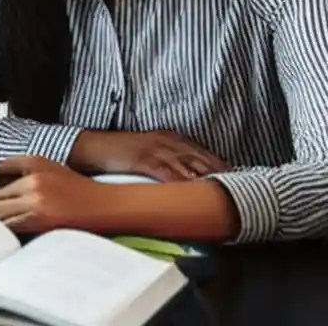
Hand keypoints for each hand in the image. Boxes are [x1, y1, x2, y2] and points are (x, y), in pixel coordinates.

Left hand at [0, 156, 111, 233]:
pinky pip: (13, 226)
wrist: (105, 206)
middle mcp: (32, 180)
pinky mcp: (41, 221)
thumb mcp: (51, 168)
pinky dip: (2, 230)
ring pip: (1, 213)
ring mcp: (36, 202)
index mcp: (34, 164)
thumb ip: (24, 168)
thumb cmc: (78, 188)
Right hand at [71, 129, 227, 181]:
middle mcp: (165, 141)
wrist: (91, 147)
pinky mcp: (143, 159)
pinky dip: (181, 182)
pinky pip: (167, 172)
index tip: (237, 177)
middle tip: (238, 186)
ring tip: (222, 191)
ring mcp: (154, 149)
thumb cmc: (117, 153)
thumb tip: (184, 179)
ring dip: (205, 178)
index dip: (219, 164)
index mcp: (168, 138)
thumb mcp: (146, 152)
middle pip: (200, 158)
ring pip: (187, 164)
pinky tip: (192, 191)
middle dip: (219, 172)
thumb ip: (166, 162)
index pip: (200, 151)